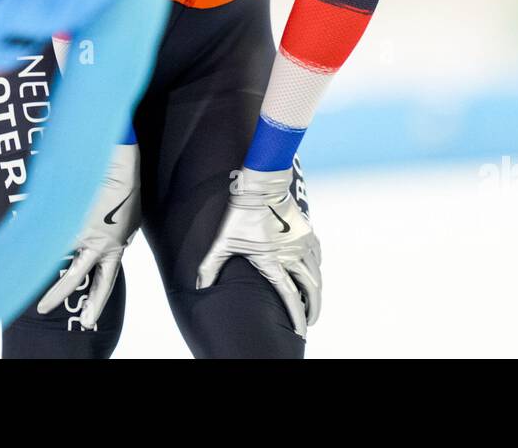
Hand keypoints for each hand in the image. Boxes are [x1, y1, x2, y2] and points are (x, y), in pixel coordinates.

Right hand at [35, 142, 139, 328]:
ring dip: (40, 257)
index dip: (96, 303)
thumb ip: (113, 240)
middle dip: (57, 294)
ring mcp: (80, 229)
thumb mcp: (127, 224)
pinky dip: (35, 233)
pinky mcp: (66, 214)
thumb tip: (100, 250)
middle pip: (74, 277)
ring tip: (21, 263)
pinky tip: (20, 234)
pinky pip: (47, 229)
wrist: (117, 166)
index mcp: (114, 248)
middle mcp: (96, 243)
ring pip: (55, 252)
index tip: (88, 321)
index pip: (104, 283)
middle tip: (42, 308)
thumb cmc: (125, 192)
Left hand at [196, 162, 321, 336]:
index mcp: (273, 262)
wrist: (261, 186)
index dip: (296, 316)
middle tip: (309, 321)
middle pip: (311, 290)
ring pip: (316, 275)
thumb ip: (210, 267)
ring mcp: (302, 244)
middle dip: (312, 309)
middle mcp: (292, 255)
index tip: (300, 330)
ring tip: (311, 303)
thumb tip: (200, 287)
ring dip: (315, 292)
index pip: (290, 296)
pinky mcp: (307, 233)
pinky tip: (312, 274)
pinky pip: (317, 257)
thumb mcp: (222, 242)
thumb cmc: (239, 215)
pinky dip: (317, 270)